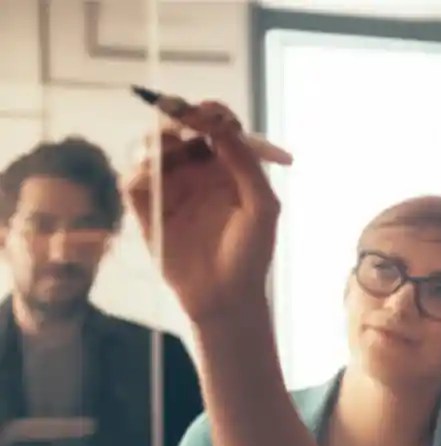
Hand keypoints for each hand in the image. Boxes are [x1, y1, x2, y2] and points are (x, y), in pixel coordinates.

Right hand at [125, 101, 279, 322]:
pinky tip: (151, 180)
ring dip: (155, 144)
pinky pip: (134, 181)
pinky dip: (138, 174)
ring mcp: (172, 188)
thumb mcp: (262, 206)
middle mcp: (199, 172)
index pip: (217, 126)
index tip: (201, 111)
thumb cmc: (252, 253)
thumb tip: (223, 125)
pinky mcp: (147, 210)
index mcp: (230, 167)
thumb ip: (246, 164)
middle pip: (179, 129)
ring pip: (152, 149)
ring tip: (164, 156)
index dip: (207, 112)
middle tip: (175, 123)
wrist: (226, 296)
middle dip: (175, 119)